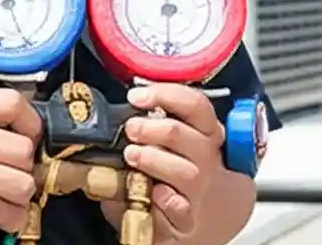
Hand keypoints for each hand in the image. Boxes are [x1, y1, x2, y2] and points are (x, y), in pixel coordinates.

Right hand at [0, 89, 42, 243]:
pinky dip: (10, 218)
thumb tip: (36, 132)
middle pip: (23, 147)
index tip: (29, 137)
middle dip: (23, 169)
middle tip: (6, 174)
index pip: (10, 102)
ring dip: (18, 197)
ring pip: (23, 182)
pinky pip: (11, 210)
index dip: (31, 123)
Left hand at [101, 84, 225, 242]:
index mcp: (203, 134)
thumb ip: (149, 128)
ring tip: (133, 157)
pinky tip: (150, 192)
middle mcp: (206, 160)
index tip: (137, 97)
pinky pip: (179, 207)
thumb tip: (115, 116)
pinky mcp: (187, 219)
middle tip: (132, 129)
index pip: (196, 105)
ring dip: (153, 160)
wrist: (195, 225)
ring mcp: (199, 190)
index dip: (166, 95)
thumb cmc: (174, 177)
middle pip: (185, 135)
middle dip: (151, 128)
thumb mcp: (167, 145)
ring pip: (186, 171)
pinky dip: (162, 199)